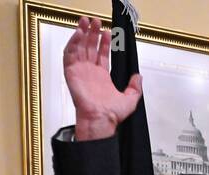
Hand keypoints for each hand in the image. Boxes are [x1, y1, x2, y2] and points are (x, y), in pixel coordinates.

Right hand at [63, 17, 142, 140]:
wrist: (101, 119)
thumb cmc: (112, 113)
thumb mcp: (130, 99)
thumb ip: (135, 87)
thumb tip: (139, 76)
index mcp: (101, 76)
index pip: (101, 54)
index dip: (104, 43)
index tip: (108, 32)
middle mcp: (90, 72)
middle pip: (89, 47)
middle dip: (92, 33)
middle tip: (95, 21)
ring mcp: (80, 71)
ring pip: (79, 47)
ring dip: (81, 34)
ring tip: (86, 22)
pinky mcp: (71, 72)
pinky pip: (70, 54)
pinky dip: (73, 43)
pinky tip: (79, 34)